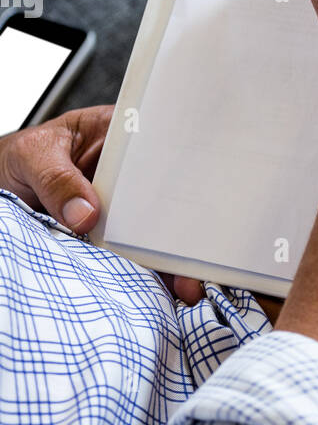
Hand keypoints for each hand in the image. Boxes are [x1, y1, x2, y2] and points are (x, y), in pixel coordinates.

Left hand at [0, 105, 211, 303]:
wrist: (2, 186)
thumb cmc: (21, 158)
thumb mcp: (32, 156)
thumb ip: (57, 179)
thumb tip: (85, 213)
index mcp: (122, 136)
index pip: (162, 150)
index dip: (182, 175)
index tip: (187, 204)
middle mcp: (132, 173)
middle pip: (168, 199)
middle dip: (183, 230)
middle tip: (192, 257)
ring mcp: (126, 207)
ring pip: (156, 232)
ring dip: (170, 259)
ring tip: (186, 285)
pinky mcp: (115, 236)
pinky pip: (135, 254)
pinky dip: (148, 273)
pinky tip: (164, 288)